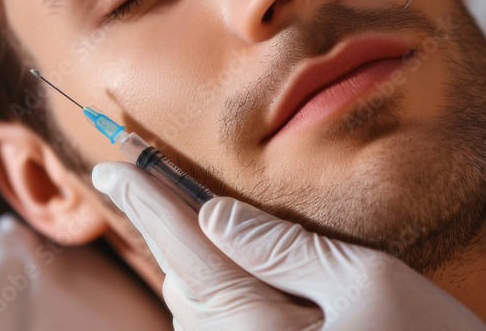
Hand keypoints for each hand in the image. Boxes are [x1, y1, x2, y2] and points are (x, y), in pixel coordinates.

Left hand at [92, 161, 485, 330]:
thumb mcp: (370, 283)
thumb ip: (286, 248)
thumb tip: (217, 217)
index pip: (188, 250)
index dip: (149, 202)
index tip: (114, 169)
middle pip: (188, 287)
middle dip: (181, 237)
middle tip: (169, 191)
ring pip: (202, 318)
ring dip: (209, 276)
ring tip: (232, 248)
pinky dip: (227, 310)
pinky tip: (262, 297)